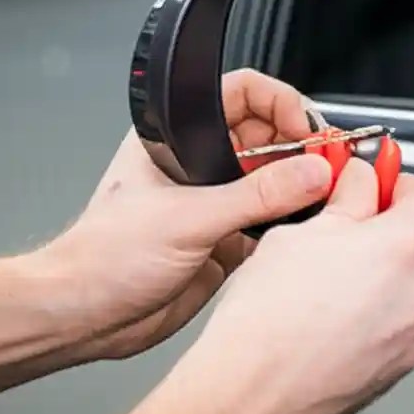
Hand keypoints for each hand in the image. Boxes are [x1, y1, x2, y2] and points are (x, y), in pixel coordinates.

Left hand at [47, 69, 332, 359]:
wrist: (86, 318)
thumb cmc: (102, 258)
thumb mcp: (186, 219)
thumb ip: (255, 196)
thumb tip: (310, 174)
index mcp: (176, 138)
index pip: (241, 94)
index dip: (280, 103)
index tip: (307, 129)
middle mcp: (199, 165)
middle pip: (268, 135)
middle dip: (301, 147)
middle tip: (327, 165)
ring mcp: (215, 203)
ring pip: (275, 179)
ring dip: (300, 188)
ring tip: (322, 198)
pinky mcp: (227, 242)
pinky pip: (274, 223)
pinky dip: (293, 226)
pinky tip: (302, 233)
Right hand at [178, 157, 413, 413]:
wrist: (251, 396)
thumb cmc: (267, 321)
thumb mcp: (299, 232)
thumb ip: (347, 197)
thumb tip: (361, 179)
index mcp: (398, 250)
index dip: (400, 186)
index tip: (383, 183)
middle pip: (409, 249)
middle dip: (375, 241)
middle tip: (331, 242)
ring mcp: (411, 337)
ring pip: (397, 292)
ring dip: (369, 284)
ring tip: (317, 295)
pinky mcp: (397, 369)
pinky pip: (390, 329)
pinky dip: (366, 322)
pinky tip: (324, 326)